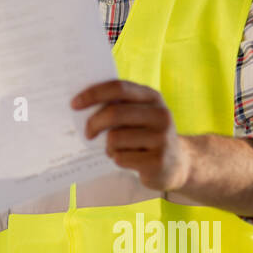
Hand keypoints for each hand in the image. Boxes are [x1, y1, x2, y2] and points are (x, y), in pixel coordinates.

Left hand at [71, 80, 190, 194]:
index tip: (74, 104)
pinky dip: (116, 159)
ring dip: (108, 146)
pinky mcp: (158, 161)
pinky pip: (121, 157)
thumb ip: (118, 105)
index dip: (93, 94)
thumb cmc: (146, 135)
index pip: (118, 88)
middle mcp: (161, 114)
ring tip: (116, 149)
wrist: (178, 164)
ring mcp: (162, 138)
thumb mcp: (139, 114)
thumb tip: (81, 104)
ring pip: (115, 138)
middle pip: (114, 113)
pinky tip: (128, 159)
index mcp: (152, 97)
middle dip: (93, 123)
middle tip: (87, 133)